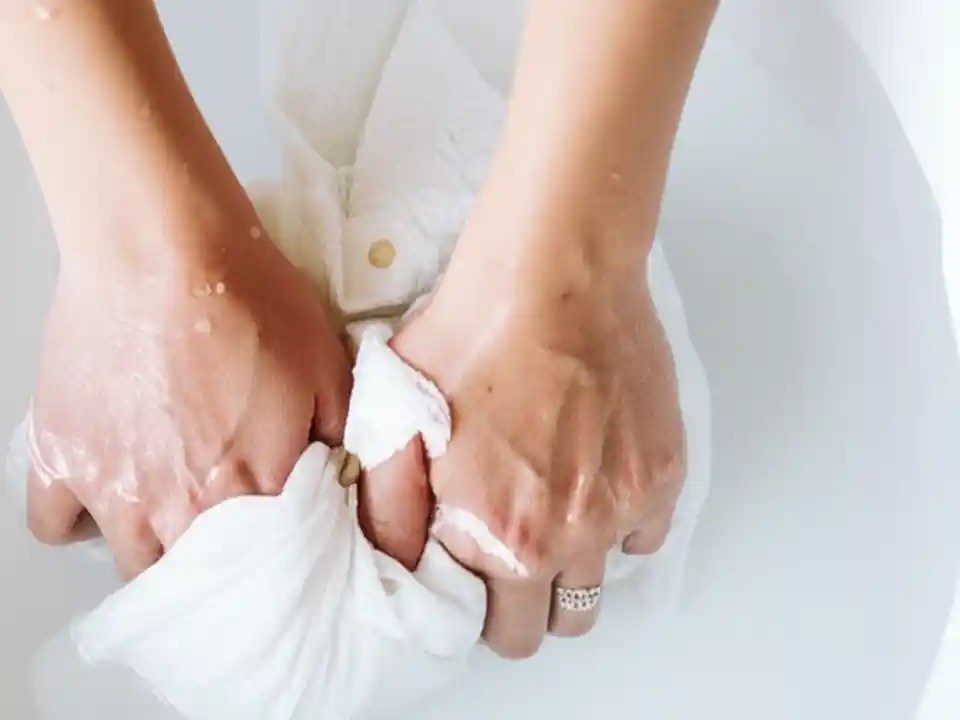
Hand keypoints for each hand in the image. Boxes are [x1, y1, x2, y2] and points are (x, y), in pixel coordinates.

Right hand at [24, 197, 350, 579]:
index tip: (272, 550)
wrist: (161, 247)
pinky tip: (97, 489)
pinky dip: (72, 516)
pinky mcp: (57, 456)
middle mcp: (177, 507)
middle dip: (209, 566)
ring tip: (161, 511)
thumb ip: (342, 438)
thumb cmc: (250, 297)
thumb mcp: (327, 365)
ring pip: (128, 565)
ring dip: (148, 549)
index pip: (267, 572)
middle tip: (215, 527)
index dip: (272, 565)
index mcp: (251, 491)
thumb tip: (344, 484)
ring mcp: (110, 488)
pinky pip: (52, 521)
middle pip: (195, 581)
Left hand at [360, 224, 685, 657]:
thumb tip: (396, 563)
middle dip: (527, 605)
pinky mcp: (662, 473)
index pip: (502, 631)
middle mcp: (566, 539)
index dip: (481, 610)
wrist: (549, 278)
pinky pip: (645, 534)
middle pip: (556, 624)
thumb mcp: (394, 424)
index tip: (473, 576)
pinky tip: (589, 482)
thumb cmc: (467, 341)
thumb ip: (389, 509)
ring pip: (601, 583)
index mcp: (497, 538)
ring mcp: (621, 509)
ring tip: (547, 511)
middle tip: (507, 553)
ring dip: (572, 565)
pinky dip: (620, 523)